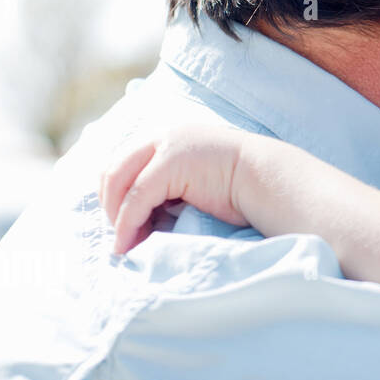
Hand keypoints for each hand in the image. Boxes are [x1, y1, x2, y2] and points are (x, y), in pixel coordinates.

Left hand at [100, 127, 251, 254]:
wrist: (270, 181)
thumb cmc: (241, 190)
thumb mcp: (195, 182)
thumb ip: (169, 189)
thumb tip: (140, 219)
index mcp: (170, 139)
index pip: (123, 164)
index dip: (114, 197)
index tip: (122, 226)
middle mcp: (164, 136)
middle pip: (113, 171)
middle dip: (109, 207)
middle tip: (120, 237)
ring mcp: (166, 145)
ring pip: (118, 183)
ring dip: (116, 217)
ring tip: (125, 243)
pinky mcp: (170, 163)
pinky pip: (136, 199)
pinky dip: (127, 224)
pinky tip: (129, 243)